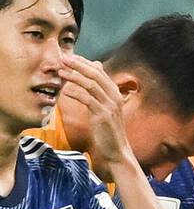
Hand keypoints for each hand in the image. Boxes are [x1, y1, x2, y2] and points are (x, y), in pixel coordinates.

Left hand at [57, 54, 132, 178]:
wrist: (116, 150)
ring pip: (91, 85)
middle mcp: (115, 97)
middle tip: (63, 58)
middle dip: (79, 65)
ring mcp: (110, 106)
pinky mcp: (103, 116)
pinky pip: (87, 99)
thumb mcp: (105, 107)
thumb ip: (100, 90)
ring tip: (61, 72)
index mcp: (115, 93)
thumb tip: (97, 68)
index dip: (84, 62)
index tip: (70, 57)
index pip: (99, 72)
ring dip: (74, 76)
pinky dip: (76, 93)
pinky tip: (65, 91)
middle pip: (96, 75)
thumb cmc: (108, 130)